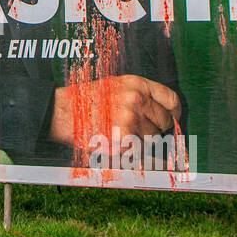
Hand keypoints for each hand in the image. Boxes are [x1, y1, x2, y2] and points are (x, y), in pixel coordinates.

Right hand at [48, 74, 181, 153]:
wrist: (61, 112)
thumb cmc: (87, 100)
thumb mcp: (116, 86)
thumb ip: (140, 95)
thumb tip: (165, 112)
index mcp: (136, 84)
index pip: (171, 99)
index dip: (175, 112)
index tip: (173, 118)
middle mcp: (136, 100)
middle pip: (165, 121)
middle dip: (156, 128)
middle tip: (138, 130)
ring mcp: (131, 120)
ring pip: (153, 138)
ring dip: (142, 141)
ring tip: (121, 134)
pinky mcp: (124, 140)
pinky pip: (141, 151)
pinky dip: (133, 152)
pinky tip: (118, 143)